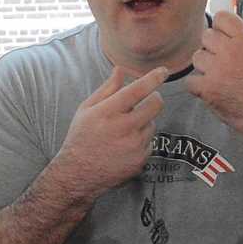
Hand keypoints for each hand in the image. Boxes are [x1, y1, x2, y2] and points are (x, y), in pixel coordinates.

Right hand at [54, 66, 165, 197]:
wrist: (78, 174)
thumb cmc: (81, 136)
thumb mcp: (87, 109)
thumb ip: (107, 89)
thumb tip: (121, 70)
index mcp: (108, 112)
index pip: (137, 90)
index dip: (153, 78)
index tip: (164, 70)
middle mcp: (123, 129)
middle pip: (155, 105)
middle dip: (155, 98)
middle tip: (148, 99)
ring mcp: (134, 146)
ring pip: (152, 124)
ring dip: (143, 122)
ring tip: (123, 131)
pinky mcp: (140, 160)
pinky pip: (149, 142)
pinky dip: (141, 141)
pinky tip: (124, 146)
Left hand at [189, 10, 242, 145]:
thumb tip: (224, 28)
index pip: (221, 17)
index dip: (220, 29)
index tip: (224, 40)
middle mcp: (231, 51)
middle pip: (206, 37)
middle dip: (212, 50)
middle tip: (223, 64)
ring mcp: (218, 70)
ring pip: (197, 57)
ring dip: (205, 68)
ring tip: (219, 78)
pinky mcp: (208, 89)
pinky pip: (190, 80)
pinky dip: (198, 87)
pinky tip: (211, 91)